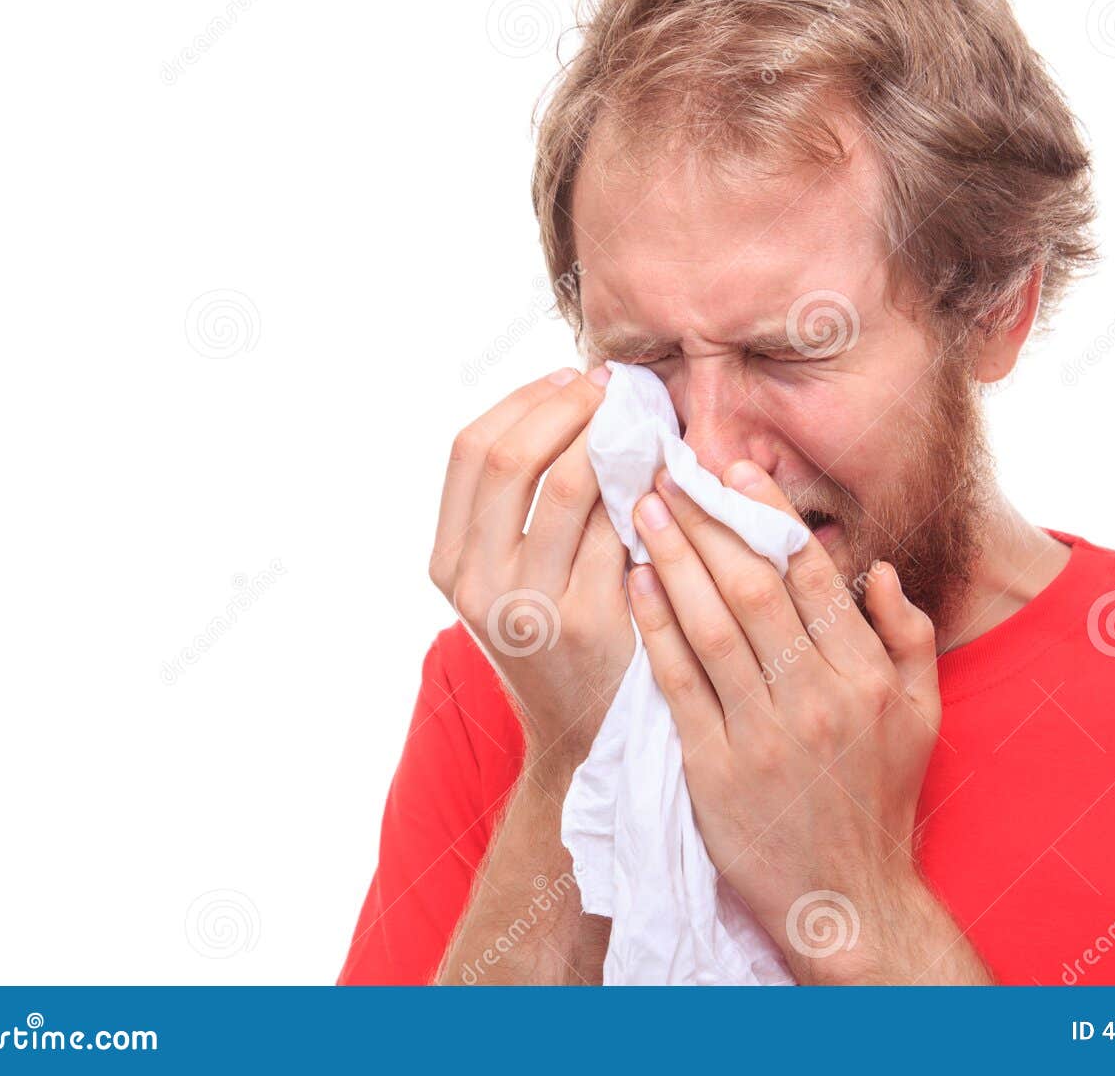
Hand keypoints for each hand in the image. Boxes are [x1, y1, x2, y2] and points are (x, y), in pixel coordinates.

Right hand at [430, 367, 633, 780]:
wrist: (585, 734)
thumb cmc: (557, 637)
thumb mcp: (509, 578)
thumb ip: (519, 508)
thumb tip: (574, 399)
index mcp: (449, 563)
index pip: (470, 451)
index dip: (523, 402)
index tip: (570, 379)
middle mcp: (478, 584)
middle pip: (511, 460)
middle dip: (567, 408)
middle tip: (612, 387)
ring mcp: (530, 606)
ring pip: (569, 486)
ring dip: (612, 439)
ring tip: (643, 418)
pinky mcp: (589, 623)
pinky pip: (619, 529)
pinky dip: (644, 488)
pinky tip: (665, 471)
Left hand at [626, 459, 983, 982]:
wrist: (846, 901)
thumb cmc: (879, 800)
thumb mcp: (922, 717)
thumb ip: (908, 637)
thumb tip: (877, 569)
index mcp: (866, 675)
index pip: (810, 573)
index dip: (768, 513)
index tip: (735, 467)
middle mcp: (817, 697)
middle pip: (754, 586)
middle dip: (709, 520)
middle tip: (671, 471)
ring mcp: (762, 735)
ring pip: (711, 625)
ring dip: (674, 559)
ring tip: (644, 509)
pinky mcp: (714, 771)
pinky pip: (678, 684)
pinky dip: (656, 628)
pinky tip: (635, 584)